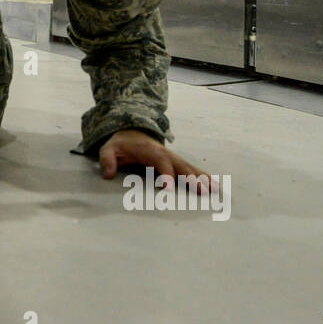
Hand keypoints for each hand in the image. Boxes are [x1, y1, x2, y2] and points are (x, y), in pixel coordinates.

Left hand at [96, 128, 211, 194]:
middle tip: (202, 192)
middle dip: (191, 179)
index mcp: (150, 151)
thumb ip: (107, 159)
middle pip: (181, 166)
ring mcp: (173, 158)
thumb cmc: (120, 144)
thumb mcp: (108, 149)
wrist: (132, 131)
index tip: (169, 189)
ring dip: (203, 179)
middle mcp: (165, 154)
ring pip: (190, 168)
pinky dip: (204, 177)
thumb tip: (107, 174)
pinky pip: (192, 170)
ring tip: (215, 191)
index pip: (160, 163)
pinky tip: (216, 187)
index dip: (165, 175)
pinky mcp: (177, 162)